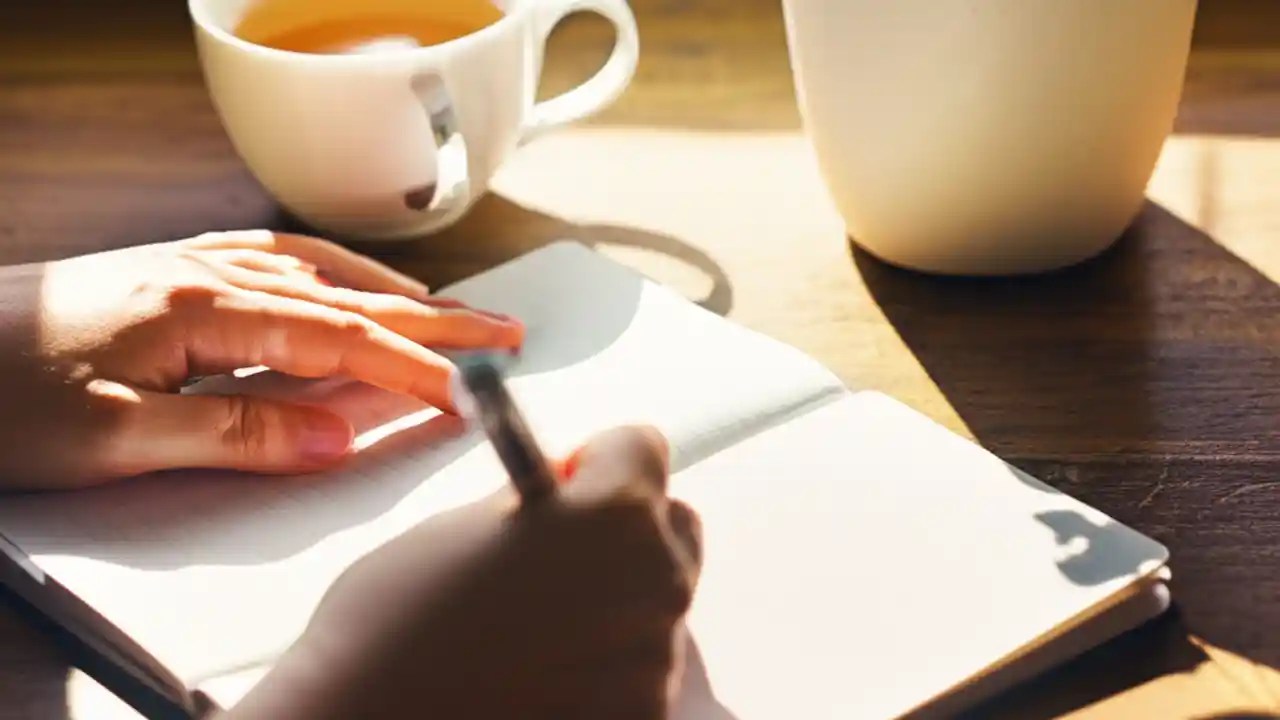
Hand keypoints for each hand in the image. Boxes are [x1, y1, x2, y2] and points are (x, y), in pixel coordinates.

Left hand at [0, 231, 522, 487]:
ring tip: (452, 311)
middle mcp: (210, 273)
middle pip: (352, 296)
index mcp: (204, 309)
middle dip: (438, 319)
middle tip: (506, 332)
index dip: (414, 371)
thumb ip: (236, 432)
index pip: (341, 342)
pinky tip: (348, 279)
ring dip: (396, 292)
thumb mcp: (115, 438)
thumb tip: (335, 436)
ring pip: (323, 272)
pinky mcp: (171, 269)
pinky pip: (279, 259)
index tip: (470, 396)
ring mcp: (191, 264)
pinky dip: (335, 270)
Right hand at [224, 427, 701, 719]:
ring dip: (613, 599)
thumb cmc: (397, 618)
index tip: (565, 482)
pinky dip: (607, 667)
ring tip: (536, 627)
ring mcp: (656, 655)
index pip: (642, 446)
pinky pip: (640, 668)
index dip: (596, 460)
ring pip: (657, 599)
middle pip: (670, 524)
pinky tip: (544, 673)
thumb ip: (535, 499)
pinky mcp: (644, 713)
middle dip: (623, 527)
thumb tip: (568, 486)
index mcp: (613, 509)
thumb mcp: (463, 523)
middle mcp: (655, 576)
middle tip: (555, 554)